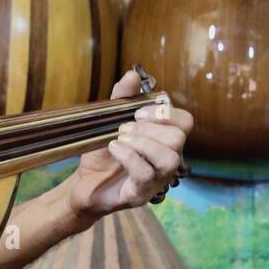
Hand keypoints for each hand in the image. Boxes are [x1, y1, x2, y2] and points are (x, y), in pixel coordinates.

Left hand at [64, 67, 192, 219]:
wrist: (83, 183)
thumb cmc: (103, 154)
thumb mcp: (110, 120)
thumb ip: (122, 97)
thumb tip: (132, 74)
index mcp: (164, 140)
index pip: (185, 122)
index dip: (166, 113)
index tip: (138, 112)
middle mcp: (166, 160)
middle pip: (179, 139)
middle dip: (149, 128)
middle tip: (124, 128)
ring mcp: (157, 180)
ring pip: (168, 158)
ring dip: (142, 143)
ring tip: (120, 139)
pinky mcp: (140, 194)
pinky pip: (145, 174)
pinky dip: (128, 156)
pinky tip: (114, 148)